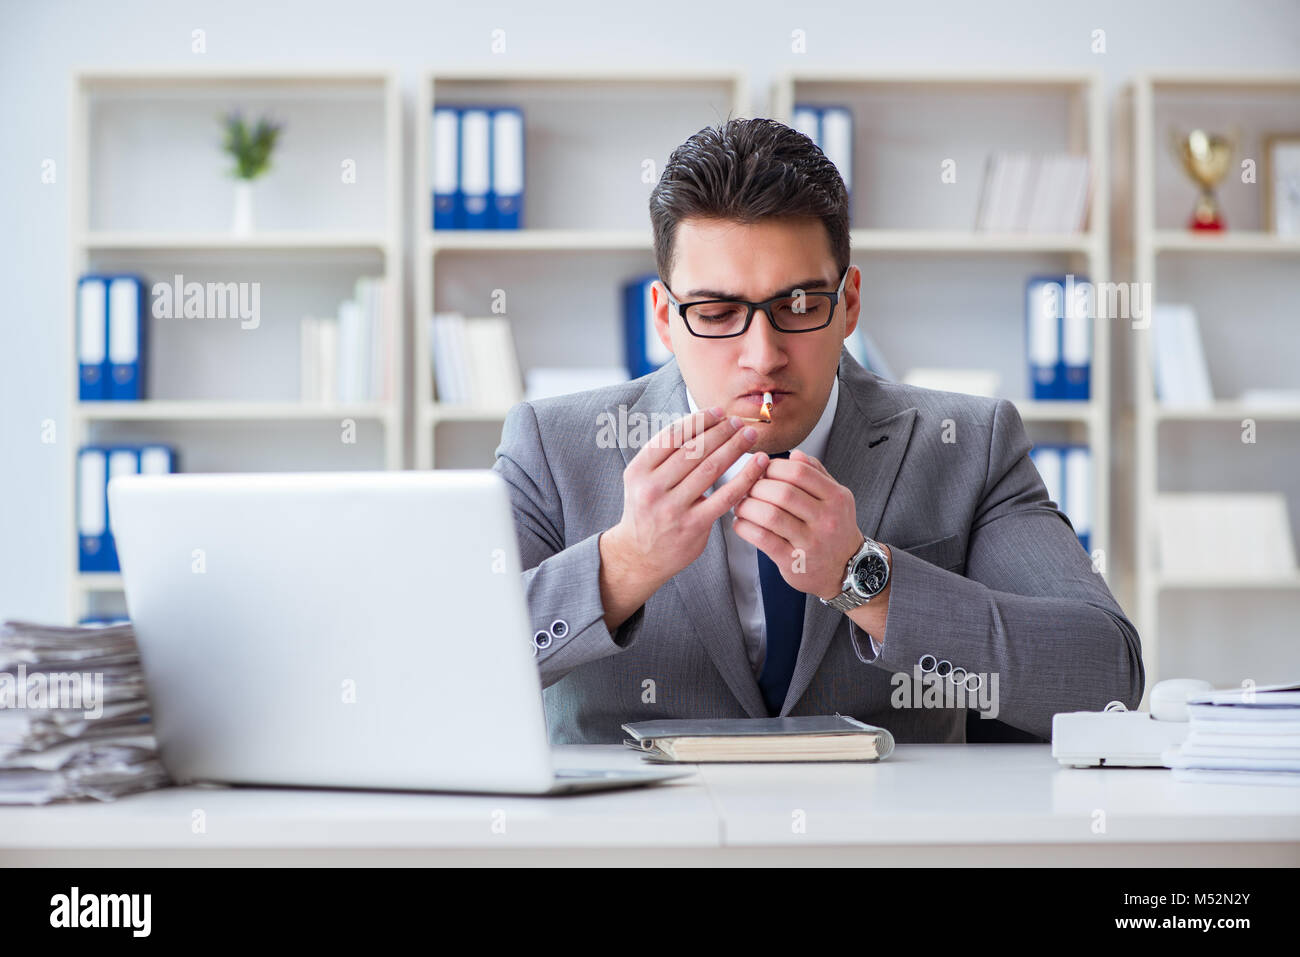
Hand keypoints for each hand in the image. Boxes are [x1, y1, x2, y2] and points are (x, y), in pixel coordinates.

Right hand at [605, 408, 767, 589]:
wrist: (639, 556)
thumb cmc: (647, 511)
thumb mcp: (642, 480)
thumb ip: (663, 456)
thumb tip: (699, 424)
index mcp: (638, 471)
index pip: (672, 436)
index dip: (698, 420)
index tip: (718, 412)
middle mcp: (652, 488)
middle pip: (693, 450)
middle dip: (720, 431)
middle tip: (738, 421)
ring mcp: (673, 508)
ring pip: (710, 469)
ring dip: (734, 447)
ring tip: (749, 435)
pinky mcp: (693, 525)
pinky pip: (725, 497)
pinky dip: (745, 477)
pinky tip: (759, 463)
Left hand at [732, 449, 864, 599]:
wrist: (847, 569)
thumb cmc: (835, 529)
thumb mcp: (835, 498)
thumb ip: (816, 474)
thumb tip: (794, 455)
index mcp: (836, 498)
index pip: (799, 472)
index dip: (774, 467)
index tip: (762, 470)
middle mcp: (826, 519)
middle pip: (783, 493)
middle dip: (757, 487)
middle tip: (746, 488)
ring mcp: (811, 542)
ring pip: (770, 516)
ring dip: (747, 506)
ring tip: (740, 504)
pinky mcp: (794, 562)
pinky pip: (763, 539)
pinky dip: (745, 528)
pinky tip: (741, 523)